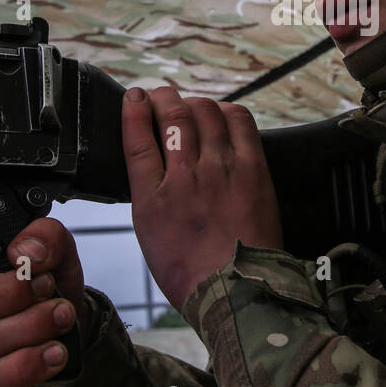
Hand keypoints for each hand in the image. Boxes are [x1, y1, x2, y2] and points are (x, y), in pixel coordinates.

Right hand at [0, 217, 90, 386]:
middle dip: (10, 300)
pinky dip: (29, 365)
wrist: (64, 324)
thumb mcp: (54, 251)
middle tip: (49, 290)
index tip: (28, 273)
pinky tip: (54, 352)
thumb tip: (28, 252)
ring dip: (28, 330)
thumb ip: (45, 236)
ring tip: (62, 316)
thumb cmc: (45, 286)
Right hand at [122, 88, 282, 310]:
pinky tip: (223, 114)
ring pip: (205, 112)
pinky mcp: (252, 169)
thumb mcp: (150, 235)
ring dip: (194, 101)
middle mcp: (185, 177)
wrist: (237, 290)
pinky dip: (227, 110)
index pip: (137, 138)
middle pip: (172, 116)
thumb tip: (154, 166)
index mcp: (152, 198)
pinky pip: (239, 122)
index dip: (133, 110)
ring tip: (191, 105)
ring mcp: (221, 170)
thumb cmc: (192, 272)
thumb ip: (150, 195)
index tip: (134, 97)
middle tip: (161, 95)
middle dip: (163, 97)